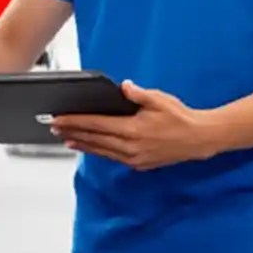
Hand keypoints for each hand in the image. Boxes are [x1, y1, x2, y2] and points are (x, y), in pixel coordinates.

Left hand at [51, 81, 219, 170]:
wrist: (199, 139)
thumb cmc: (180, 117)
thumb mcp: (159, 99)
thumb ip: (138, 94)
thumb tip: (123, 87)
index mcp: (133, 130)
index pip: (96, 125)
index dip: (75, 121)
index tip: (59, 118)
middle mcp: (131, 148)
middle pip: (94, 139)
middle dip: (72, 132)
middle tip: (54, 127)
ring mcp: (134, 158)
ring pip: (101, 151)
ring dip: (82, 144)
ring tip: (66, 139)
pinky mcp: (139, 164)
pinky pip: (113, 157)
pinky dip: (98, 151)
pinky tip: (90, 147)